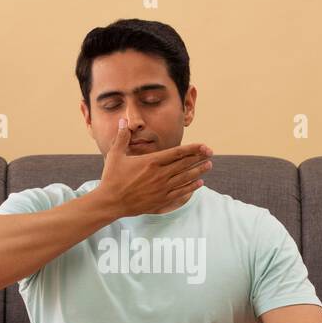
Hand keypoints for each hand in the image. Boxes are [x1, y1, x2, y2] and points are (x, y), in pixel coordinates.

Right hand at [97, 117, 212, 216]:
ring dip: (198, 171)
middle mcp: (160, 175)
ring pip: (185, 178)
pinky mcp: (161, 200)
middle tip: (211, 154)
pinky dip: (191, 188)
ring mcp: (162, 189)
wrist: (110, 202)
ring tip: (208, 166)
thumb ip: (122, 137)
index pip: (177, 153)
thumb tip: (123, 120)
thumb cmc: (112, 178)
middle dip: (199, 158)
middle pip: (185, 165)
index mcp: (151, 162)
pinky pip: (180, 193)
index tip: (204, 146)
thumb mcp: (115, 155)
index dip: (193, 149)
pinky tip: (199, 183)